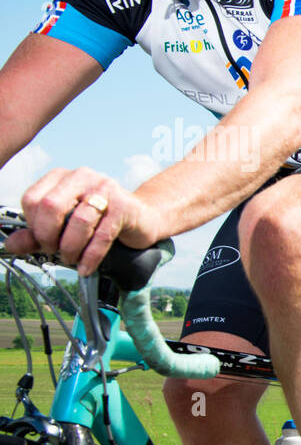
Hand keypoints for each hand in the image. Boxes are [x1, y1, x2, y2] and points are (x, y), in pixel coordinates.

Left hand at [6, 168, 162, 274]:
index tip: (42, 241)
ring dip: (71, 249)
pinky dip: (90, 256)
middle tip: (54, 251)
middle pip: (51, 206)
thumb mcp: (65, 226)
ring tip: (71, 260)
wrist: (143, 219)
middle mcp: (82, 177)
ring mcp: (105, 189)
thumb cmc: (101, 221)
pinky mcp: (124, 206)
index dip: (33, 226)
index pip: (33, 199)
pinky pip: (102, 235)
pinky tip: (85, 267)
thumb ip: (38, 233)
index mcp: (62, 177)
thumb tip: (12, 245)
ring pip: (78, 222)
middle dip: (48, 236)